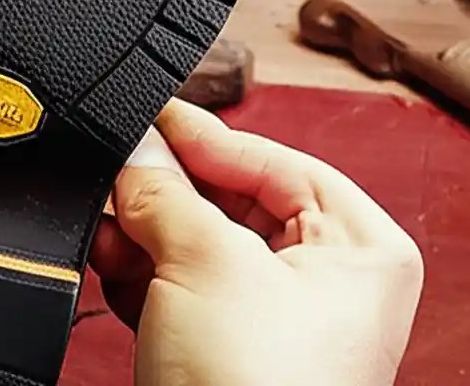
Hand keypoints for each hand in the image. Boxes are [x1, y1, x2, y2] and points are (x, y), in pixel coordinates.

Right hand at [90, 99, 422, 385]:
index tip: (153, 116)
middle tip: (119, 172)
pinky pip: (181, 289)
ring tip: (109, 225)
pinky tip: (110, 263)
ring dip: (146, 233)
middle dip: (168, 191)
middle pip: (233, 202)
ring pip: (199, 246)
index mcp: (360, 248)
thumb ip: (165, 194)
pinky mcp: (226, 352)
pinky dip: (142, 274)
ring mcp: (274, 322)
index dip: (209, 136)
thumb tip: (135, 152)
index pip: (278, 161)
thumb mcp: (209, 263)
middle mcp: (325, 281)